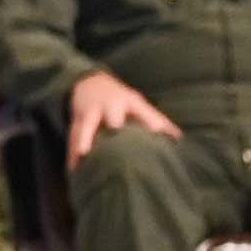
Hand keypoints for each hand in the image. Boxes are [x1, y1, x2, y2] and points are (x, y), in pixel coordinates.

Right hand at [64, 70, 180, 167]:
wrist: (89, 82)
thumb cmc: (121, 100)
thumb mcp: (138, 105)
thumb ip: (156, 121)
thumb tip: (178, 139)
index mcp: (129, 102)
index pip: (143, 111)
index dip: (151, 121)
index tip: (158, 132)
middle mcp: (109, 106)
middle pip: (111, 114)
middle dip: (113, 124)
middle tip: (115, 137)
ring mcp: (90, 113)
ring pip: (86, 126)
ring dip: (84, 140)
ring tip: (84, 154)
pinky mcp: (76, 122)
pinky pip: (73, 138)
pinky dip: (72, 154)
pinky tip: (74, 169)